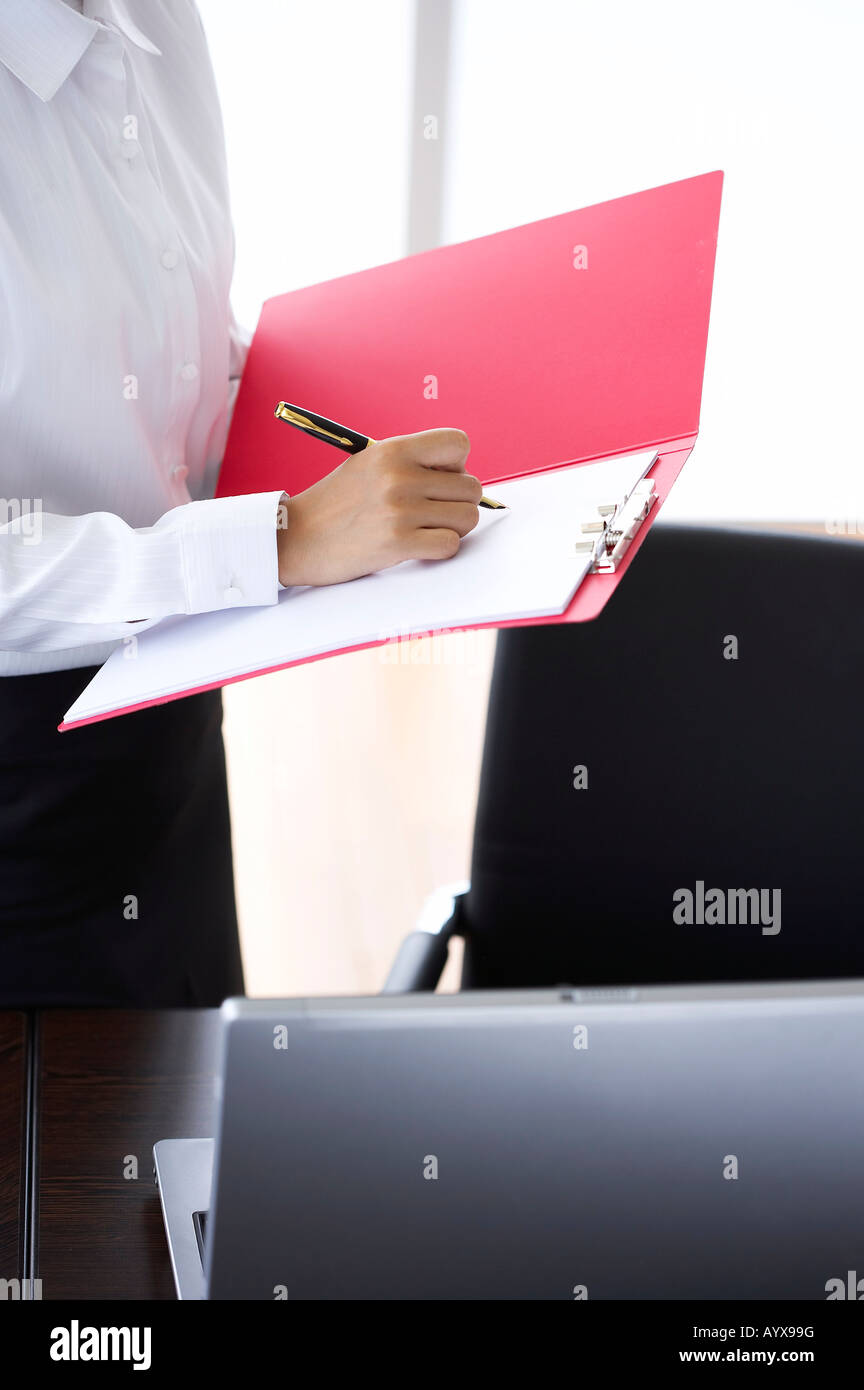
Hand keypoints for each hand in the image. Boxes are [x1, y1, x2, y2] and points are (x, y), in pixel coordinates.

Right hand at [276, 428, 479, 586]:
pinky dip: (440, 549)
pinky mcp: (397, 543)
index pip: (458, 444)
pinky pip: (451, 545)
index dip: (457, 465)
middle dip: (457, 503)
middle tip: (429, 513)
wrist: (295, 538)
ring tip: (425, 530)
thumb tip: (459, 473)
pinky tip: (419, 547)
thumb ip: (410, 462)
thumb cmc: (336, 504)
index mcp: (392, 450)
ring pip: (467, 518)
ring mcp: (398, 510)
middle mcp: (398, 476)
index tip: (437, 481)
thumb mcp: (369, 464)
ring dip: (453, 528)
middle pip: (471, 487)